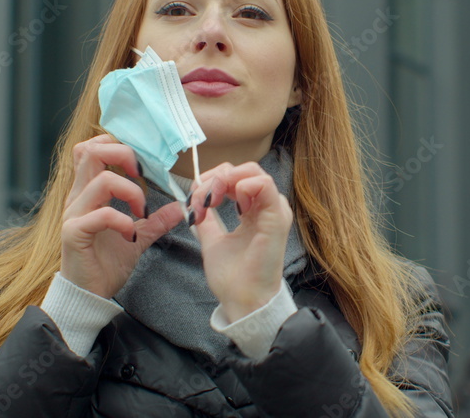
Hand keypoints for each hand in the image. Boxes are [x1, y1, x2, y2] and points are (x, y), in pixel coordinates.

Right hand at [60, 134, 182, 297]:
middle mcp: (78, 197)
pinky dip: (123, 221)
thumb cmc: (105, 263)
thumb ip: (156, 220)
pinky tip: (130, 235)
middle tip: (142, 175)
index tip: (141, 165)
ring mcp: (74, 214)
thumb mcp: (137, 236)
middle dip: (124, 155)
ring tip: (142, 212)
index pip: (92, 148)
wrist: (88, 295)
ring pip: (101, 180)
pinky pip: (101, 214)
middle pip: (92, 151)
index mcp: (88, 192)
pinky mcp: (74, 233)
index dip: (117, 145)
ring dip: (131, 192)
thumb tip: (181, 206)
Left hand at [187, 162, 291, 322]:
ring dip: (225, 180)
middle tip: (201, 200)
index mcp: (254, 211)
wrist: (242, 300)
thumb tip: (193, 203)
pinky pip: (263, 184)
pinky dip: (241, 186)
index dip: (211, 181)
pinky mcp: (276, 217)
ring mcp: (274, 210)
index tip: (195, 201)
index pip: (235, 177)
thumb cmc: (233, 277)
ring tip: (211, 202)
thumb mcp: (213, 240)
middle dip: (215, 178)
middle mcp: (266, 207)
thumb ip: (207, 220)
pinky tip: (231, 205)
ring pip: (253, 171)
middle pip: (243, 169)